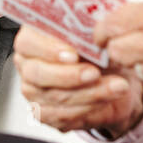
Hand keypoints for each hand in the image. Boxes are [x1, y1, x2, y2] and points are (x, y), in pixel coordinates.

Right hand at [13, 25, 142, 135]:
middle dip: (70, 75)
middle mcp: (28, 64)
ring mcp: (33, 91)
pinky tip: (107, 99)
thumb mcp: (94, 35)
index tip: (74, 53)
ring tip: (116, 86)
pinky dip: (89, 108)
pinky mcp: (44, 113)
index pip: (27, 43)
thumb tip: (97, 27)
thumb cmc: (97, 51)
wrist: (113, 78)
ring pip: (55, 96)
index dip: (48, 49)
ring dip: (89, 93)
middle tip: (95, 72)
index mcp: (32, 38)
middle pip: (37, 73)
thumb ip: (87, 31)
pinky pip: (62, 116)